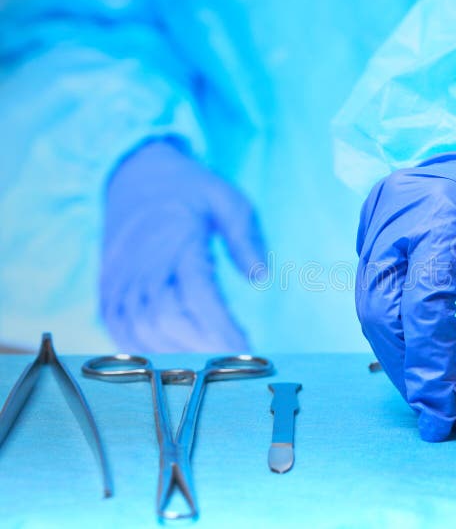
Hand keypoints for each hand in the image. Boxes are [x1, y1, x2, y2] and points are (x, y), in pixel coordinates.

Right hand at [101, 139, 264, 352]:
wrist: (134, 176)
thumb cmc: (188, 189)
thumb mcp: (228, 199)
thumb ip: (246, 237)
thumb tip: (261, 277)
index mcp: (176, 242)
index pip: (198, 295)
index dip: (221, 328)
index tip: (246, 349)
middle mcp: (142, 266)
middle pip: (168, 320)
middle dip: (202, 348)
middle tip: (234, 362)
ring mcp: (120, 281)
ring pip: (142, 332)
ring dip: (177, 355)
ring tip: (210, 365)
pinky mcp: (108, 291)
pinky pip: (121, 332)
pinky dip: (147, 351)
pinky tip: (176, 360)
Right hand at [356, 137, 455, 440]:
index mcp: (443, 211)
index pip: (421, 306)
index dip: (429, 367)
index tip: (442, 415)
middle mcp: (398, 206)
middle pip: (382, 308)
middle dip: (406, 365)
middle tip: (435, 408)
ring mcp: (382, 210)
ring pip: (372, 300)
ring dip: (398, 349)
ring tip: (430, 383)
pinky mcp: (377, 220)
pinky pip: (375, 282)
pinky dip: (396, 321)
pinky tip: (420, 344)